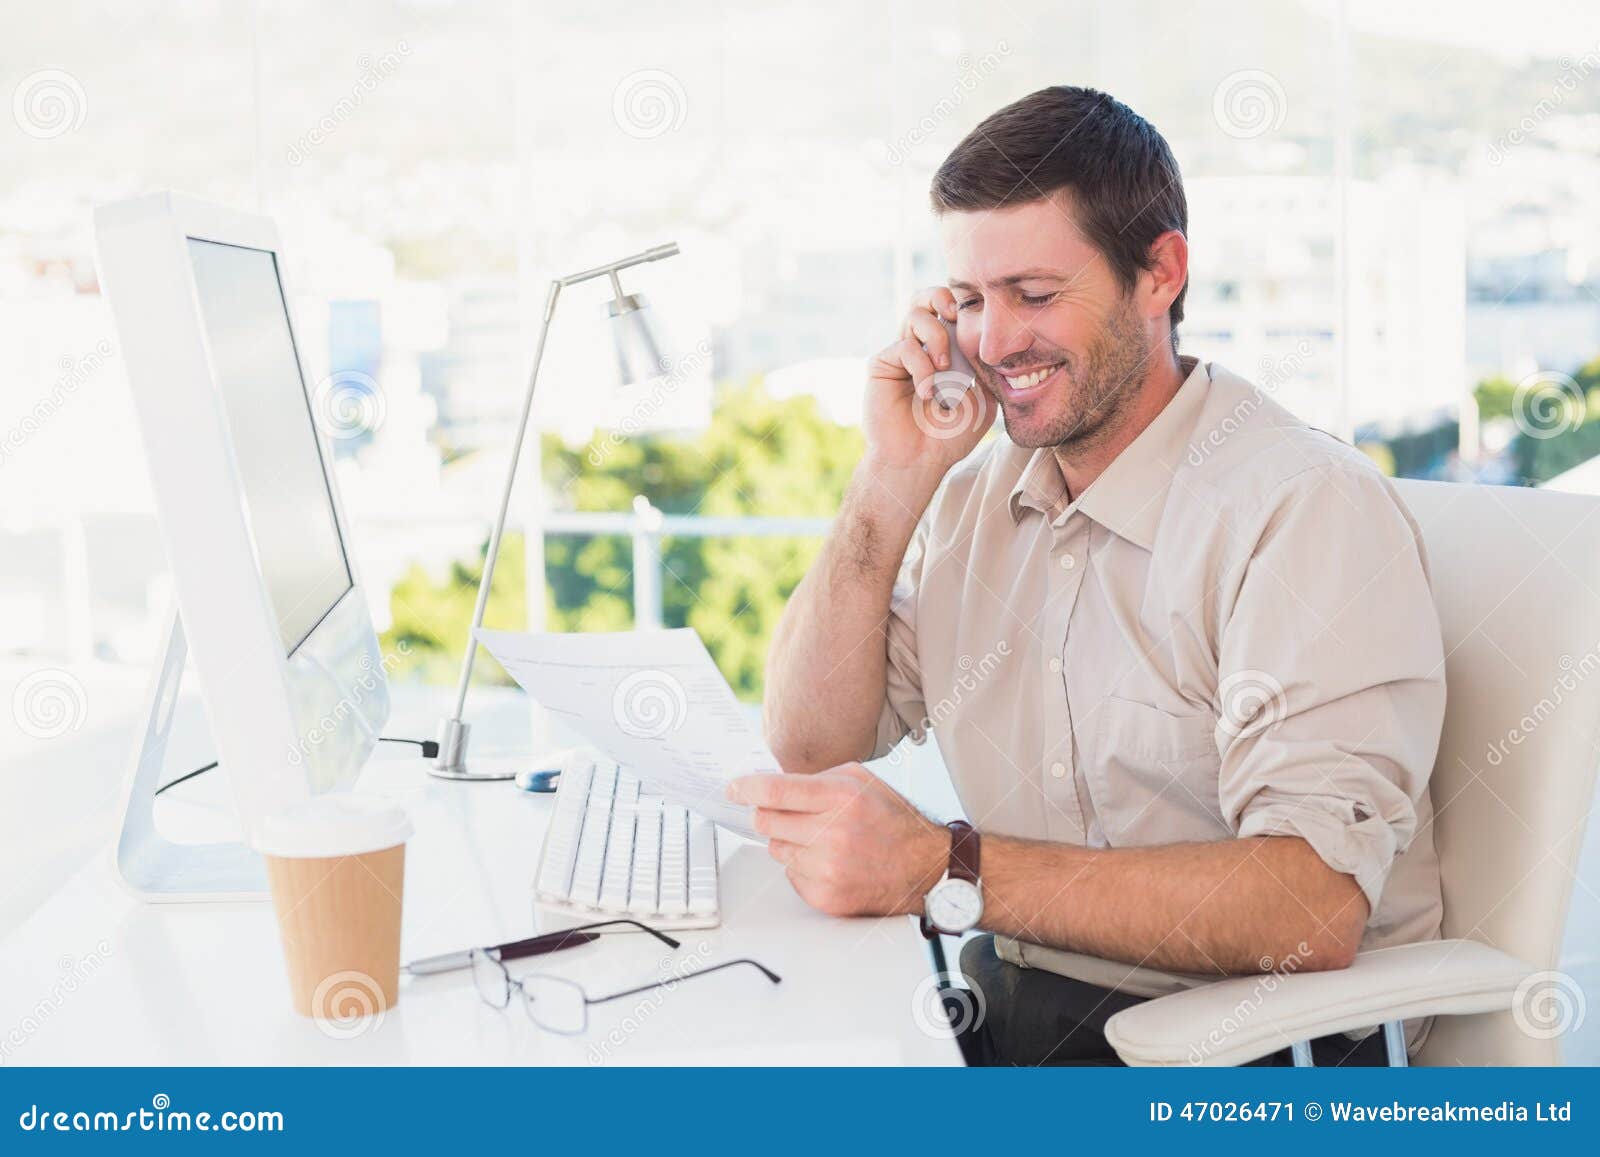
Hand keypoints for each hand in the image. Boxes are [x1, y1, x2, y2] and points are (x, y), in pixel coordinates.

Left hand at [727, 763, 947, 917]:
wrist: (923, 867)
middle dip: (769, 814)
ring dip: (789, 842)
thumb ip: (816, 778)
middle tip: (785, 814)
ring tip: (821, 839)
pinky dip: (802, 867)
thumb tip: (772, 781)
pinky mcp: (825, 895)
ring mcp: (827, 868)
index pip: (774, 791)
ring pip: (776, 849)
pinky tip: (829, 861)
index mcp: (840, 798)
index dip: (746, 788)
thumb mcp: (860, 781)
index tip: (734, 788)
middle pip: (766, 821)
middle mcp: (832, 833)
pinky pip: (790, 875)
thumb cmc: (892, 821)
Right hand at [863, 287, 994, 478]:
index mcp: (943, 351)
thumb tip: (993, 338)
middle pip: (924, 299)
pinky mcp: (882, 365)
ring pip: (915, 316)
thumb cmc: (949, 435)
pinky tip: (927, 391)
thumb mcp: (983, 399)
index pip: (947, 310)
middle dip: (940, 296)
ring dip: (936, 337)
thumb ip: (986, 368)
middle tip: (956, 314)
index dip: (961, 303)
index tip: (977, 315)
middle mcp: (919, 347)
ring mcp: (899, 355)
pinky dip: (921, 367)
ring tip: (943, 367)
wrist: (920, 460)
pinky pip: (904, 346)